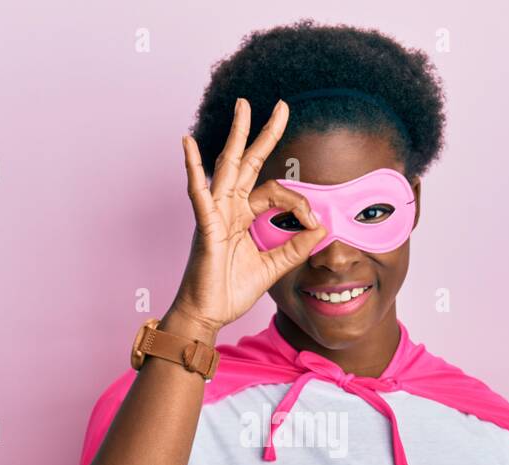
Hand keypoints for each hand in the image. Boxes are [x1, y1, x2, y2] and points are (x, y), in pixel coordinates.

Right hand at [167, 98, 325, 336]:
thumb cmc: (229, 291)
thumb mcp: (272, 267)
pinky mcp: (205, 226)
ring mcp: (215, 214)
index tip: (315, 222)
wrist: (207, 314)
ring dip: (236, 135)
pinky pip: (198, 193)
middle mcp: (228, 209)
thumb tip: (321, 231)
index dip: (299, 203)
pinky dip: (193, 168)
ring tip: (243, 106)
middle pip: (248, 162)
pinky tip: (187, 144)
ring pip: (227, 166)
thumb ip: (294, 248)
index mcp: (243, 217)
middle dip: (264, 133)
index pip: (276, 193)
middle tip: (281, 105)